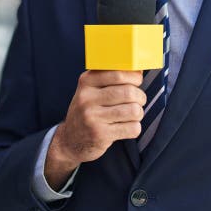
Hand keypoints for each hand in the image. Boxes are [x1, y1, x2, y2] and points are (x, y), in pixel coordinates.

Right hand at [45, 70, 144, 189]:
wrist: (69, 140)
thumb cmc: (88, 111)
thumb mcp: (90, 90)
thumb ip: (110, 78)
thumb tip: (138, 70)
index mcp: (86, 82)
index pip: (118, 74)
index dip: (134, 77)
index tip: (137, 81)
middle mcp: (87, 98)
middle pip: (128, 92)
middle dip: (140, 96)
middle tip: (138, 100)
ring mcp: (92, 117)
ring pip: (133, 110)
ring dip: (138, 113)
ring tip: (132, 114)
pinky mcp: (100, 135)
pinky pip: (132, 128)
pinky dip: (135, 128)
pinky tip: (126, 127)